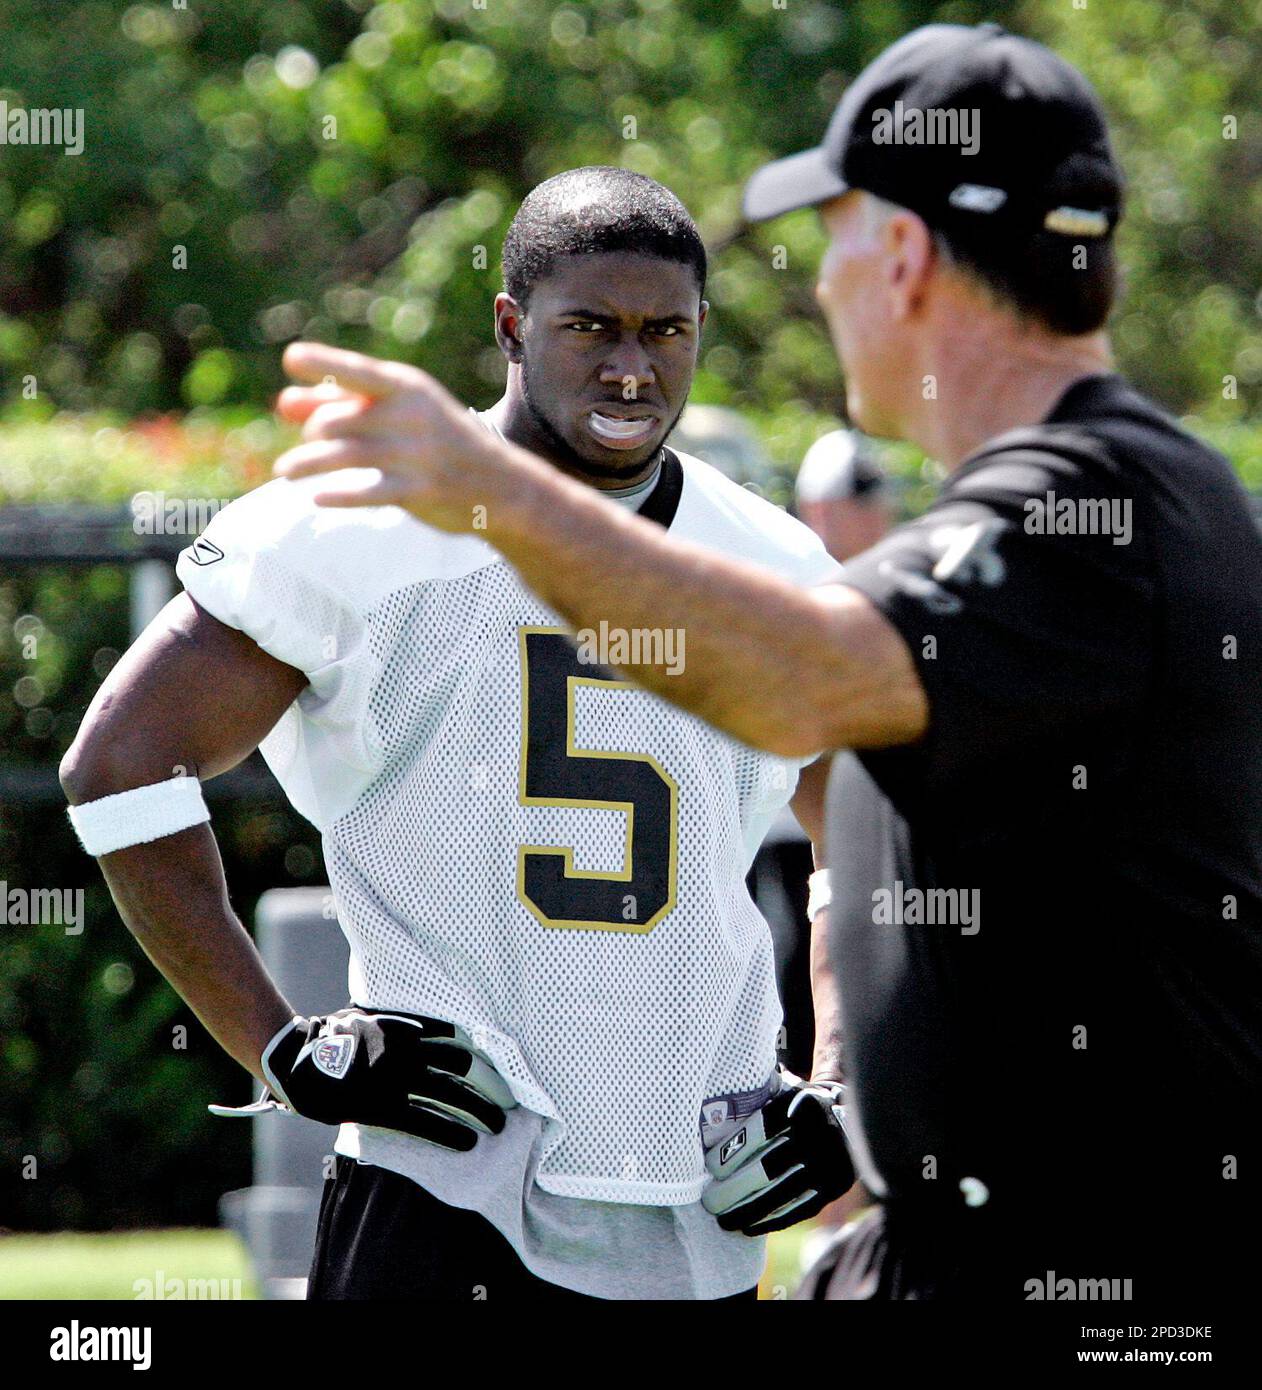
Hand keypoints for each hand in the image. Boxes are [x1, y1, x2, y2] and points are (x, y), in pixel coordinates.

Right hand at [211, 1007, 515, 1151]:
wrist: (297, 1061)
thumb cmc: (330, 1037)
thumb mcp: (366, 1016)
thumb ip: (397, 1020)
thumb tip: (425, 1025)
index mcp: (405, 1028)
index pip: (452, 1039)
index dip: (472, 1057)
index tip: (489, 1071)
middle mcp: (407, 1051)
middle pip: (459, 1066)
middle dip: (484, 1086)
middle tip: (503, 1104)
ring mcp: (397, 1079)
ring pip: (449, 1093)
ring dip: (478, 1110)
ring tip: (497, 1125)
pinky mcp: (384, 1107)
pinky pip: (425, 1121)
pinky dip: (450, 1132)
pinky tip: (468, 1142)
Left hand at [273, 341, 539, 533]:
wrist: (500, 486)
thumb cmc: (437, 442)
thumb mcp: (397, 414)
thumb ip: (341, 404)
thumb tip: (284, 403)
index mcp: (408, 388)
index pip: (358, 371)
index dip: (323, 362)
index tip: (291, 359)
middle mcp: (412, 416)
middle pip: (340, 419)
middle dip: (314, 432)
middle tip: (308, 444)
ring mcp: (417, 455)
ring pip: (345, 455)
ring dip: (307, 464)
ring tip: (285, 471)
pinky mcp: (420, 491)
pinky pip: (368, 492)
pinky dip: (338, 496)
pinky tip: (318, 498)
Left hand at [701, 1069, 853, 1235]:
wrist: (850, 1119)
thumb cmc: (799, 1107)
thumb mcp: (784, 1091)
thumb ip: (755, 1101)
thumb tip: (708, 1124)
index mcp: (801, 1104)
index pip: (760, 1129)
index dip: (733, 1150)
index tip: (711, 1168)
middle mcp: (819, 1134)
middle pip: (769, 1167)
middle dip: (735, 1188)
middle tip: (709, 1200)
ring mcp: (830, 1163)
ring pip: (782, 1193)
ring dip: (749, 1210)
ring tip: (724, 1220)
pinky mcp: (835, 1187)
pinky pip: (799, 1209)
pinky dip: (772, 1220)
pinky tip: (749, 1226)